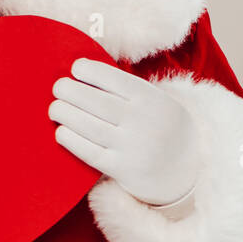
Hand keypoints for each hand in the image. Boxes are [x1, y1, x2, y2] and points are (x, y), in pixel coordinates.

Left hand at [48, 59, 198, 207]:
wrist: (188, 172)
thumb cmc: (162, 129)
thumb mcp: (159, 103)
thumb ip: (129, 91)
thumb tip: (84, 74)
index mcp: (153, 100)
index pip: (114, 79)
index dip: (89, 70)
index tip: (75, 68)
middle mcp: (144, 122)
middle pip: (96, 102)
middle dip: (70, 91)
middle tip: (58, 88)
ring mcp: (133, 147)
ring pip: (88, 126)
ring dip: (64, 114)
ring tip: (54, 108)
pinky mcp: (122, 170)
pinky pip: (88, 152)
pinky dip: (70, 139)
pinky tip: (61, 132)